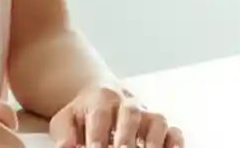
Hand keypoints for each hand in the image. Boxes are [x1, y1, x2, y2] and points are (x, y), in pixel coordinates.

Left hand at [49, 85, 182, 147]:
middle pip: (131, 116)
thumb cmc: (83, 115)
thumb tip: (67, 147)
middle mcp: (128, 103)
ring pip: (156, 122)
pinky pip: (174, 132)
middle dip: (126, 138)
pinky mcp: (161, 127)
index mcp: (102, 98)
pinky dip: (175, 143)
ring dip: (152, 142)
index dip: (98, 135)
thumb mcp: (65, 121)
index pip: (101, 115)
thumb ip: (64, 135)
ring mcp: (147, 114)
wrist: (100, 98)